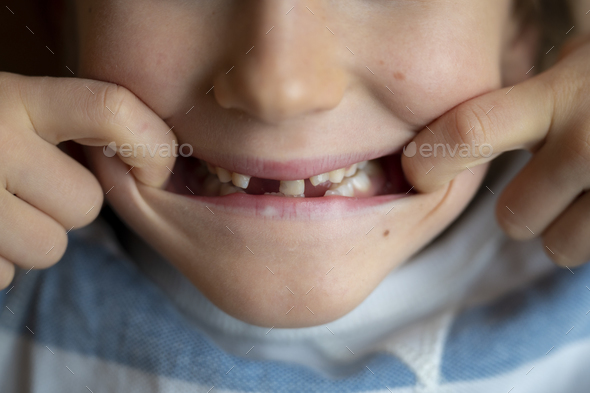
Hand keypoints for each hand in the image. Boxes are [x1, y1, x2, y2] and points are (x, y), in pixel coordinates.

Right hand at [0, 72, 175, 287]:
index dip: (151, 144)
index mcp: (14, 98)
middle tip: (29, 187)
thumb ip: (69, 122)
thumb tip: (147, 159)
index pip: (112, 109)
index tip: (155, 168)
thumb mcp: (14, 107)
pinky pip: (5, 275)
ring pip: (50, 248)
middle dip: (66, 205)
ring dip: (32, 237)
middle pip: (85, 204)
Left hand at [402, 35, 589, 267]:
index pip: (471, 130)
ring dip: (564, 229)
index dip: (434, 157)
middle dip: (521, 208)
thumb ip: (530, 95)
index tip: (417, 169)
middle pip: (512, 216)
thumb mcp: (582, 61)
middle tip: (548, 182)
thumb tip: (458, 132)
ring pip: (557, 248)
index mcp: (564, 95)